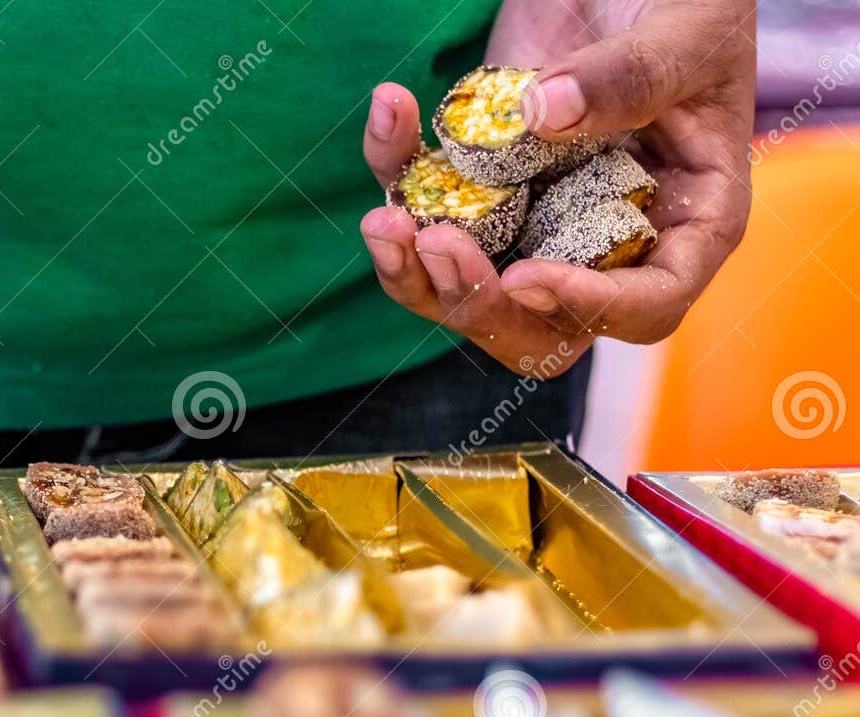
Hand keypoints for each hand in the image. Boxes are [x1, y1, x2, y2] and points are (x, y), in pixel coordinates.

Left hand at [360, 0, 754, 375]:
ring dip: (416, 272)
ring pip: (470, 291)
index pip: (647, 305)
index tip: (525, 277)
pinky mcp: (483, 188)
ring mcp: (539, 223)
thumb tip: (546, 114)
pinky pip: (428, 207)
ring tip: (385, 219)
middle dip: (479, 304)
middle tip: (438, 245)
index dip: (587, 307)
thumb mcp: (687, 30)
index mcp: (687, 223)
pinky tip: (390, 111)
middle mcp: (607, 241)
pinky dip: (397, 172)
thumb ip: (631, 77)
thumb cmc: (690, 3)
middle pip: (542, 327)